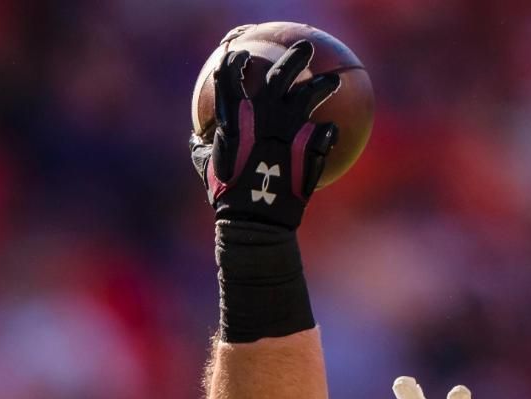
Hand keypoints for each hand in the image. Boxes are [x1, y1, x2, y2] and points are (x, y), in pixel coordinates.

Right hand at [190, 40, 340, 229]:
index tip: (245, 55)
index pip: (231, 74)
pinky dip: (328, 131)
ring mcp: (291, 127)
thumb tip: (198, 140)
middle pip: (282, 74)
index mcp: (235, 116)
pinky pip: (327, 131)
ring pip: (311, 94)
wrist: (256, 219)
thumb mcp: (207, 167)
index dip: (236, 61)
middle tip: (306, 48)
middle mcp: (264, 114)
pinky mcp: (312, 145)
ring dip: (323, 84)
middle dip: (295, 57)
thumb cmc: (227, 195)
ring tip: (332, 80)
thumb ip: (204, 148)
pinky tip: (330, 131)